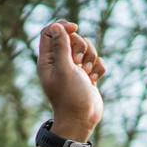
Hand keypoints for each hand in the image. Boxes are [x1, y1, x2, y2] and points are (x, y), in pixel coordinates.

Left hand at [37, 20, 105, 138]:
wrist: (81, 121)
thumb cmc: (70, 97)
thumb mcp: (64, 70)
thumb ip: (60, 47)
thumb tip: (56, 26)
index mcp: (48, 60)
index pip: (50, 31)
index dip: (62, 26)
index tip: (74, 28)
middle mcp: (59, 63)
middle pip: (73, 37)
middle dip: (81, 46)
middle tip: (77, 64)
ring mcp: (74, 69)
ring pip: (87, 48)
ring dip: (91, 59)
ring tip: (86, 75)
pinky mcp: (87, 75)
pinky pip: (97, 61)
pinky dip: (98, 69)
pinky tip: (94, 81)